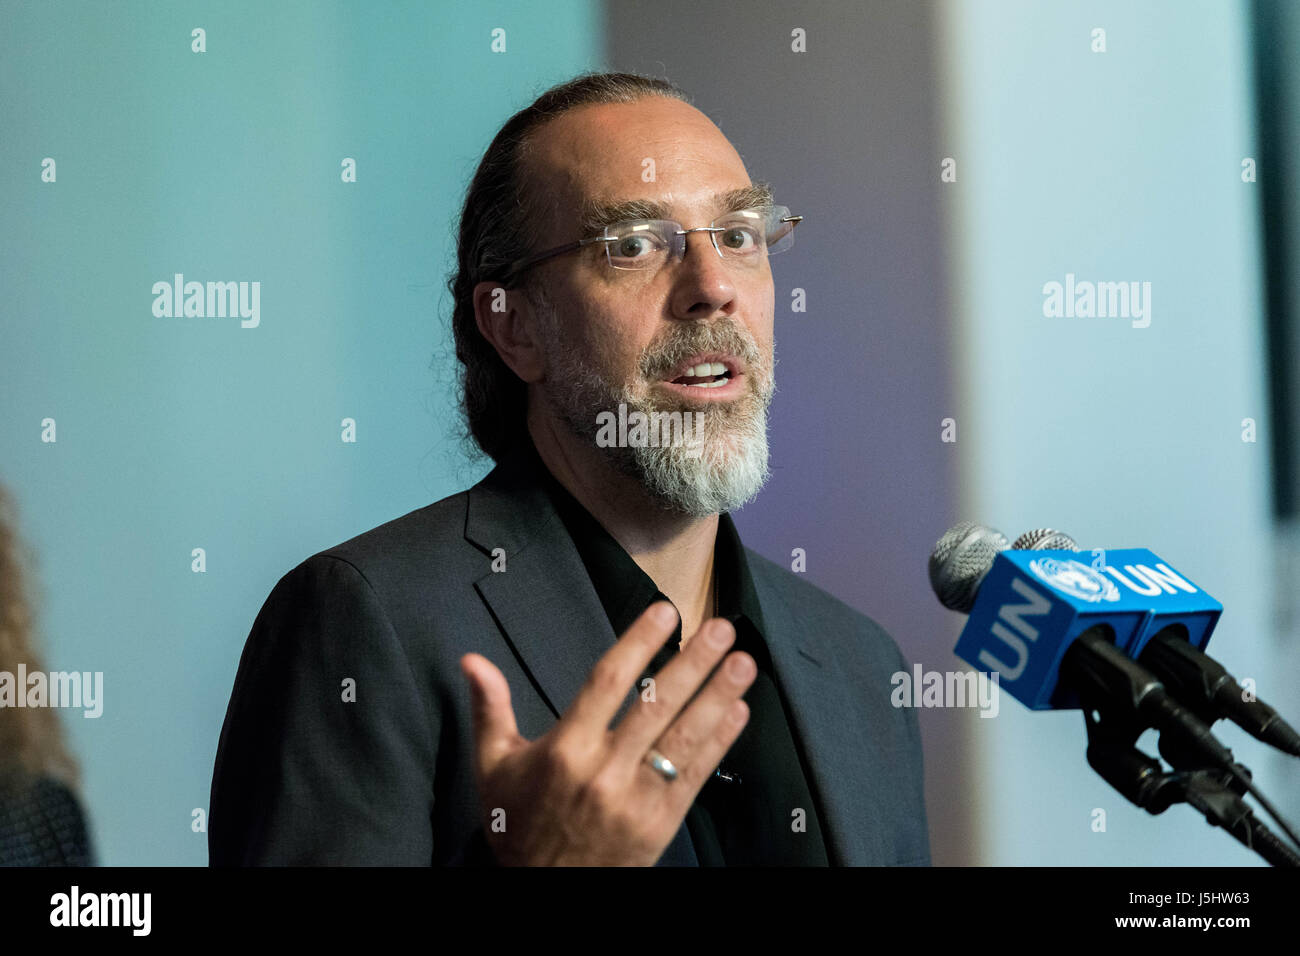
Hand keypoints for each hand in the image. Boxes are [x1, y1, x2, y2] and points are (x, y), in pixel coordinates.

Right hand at [459, 601, 755, 864]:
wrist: (542, 893)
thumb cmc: (516, 824)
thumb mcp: (493, 766)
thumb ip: (490, 708)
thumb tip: (471, 659)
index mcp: (564, 749)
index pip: (608, 683)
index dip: (639, 643)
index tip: (665, 613)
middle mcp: (603, 770)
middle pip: (656, 705)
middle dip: (694, 663)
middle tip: (723, 628)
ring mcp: (636, 798)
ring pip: (683, 737)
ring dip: (719, 696)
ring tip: (745, 662)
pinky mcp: (660, 824)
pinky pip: (695, 775)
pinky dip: (720, 741)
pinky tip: (739, 711)